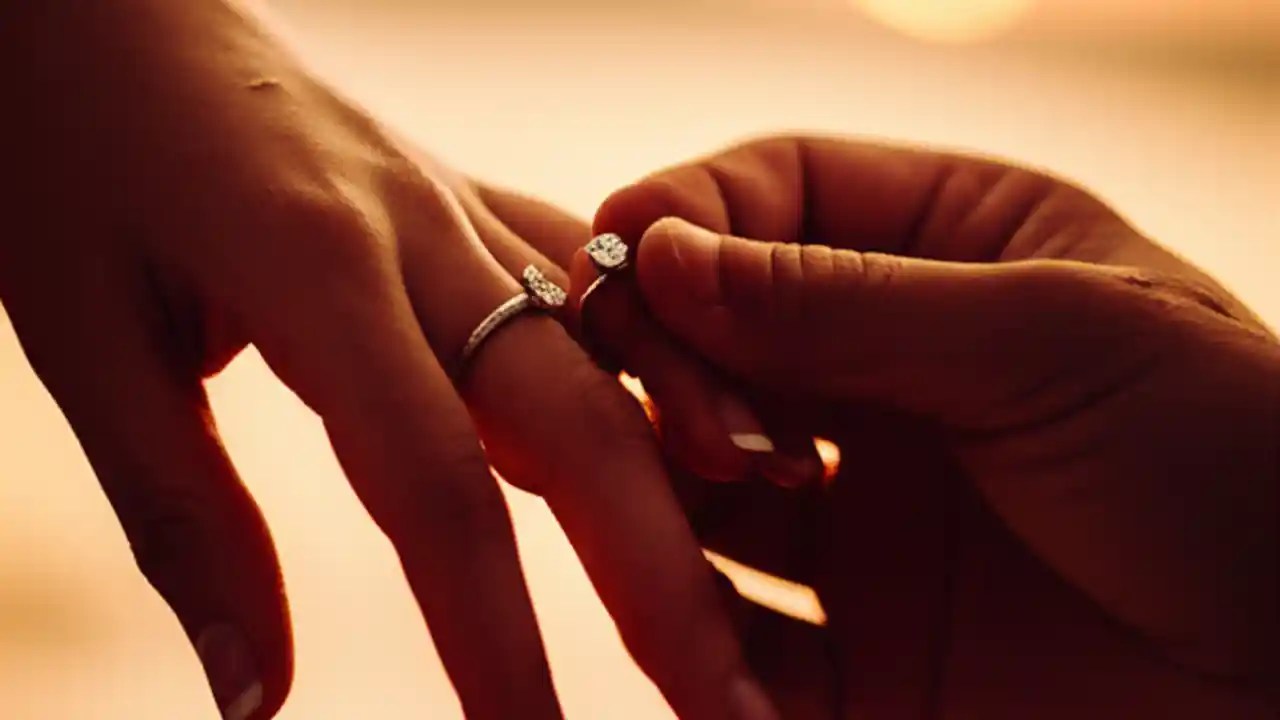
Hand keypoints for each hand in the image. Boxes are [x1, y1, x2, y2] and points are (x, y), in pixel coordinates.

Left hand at [0, 3, 773, 717]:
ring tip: (767, 587)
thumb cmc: (63, 150)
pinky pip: (600, 286)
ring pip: (619, 354)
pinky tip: (727, 440)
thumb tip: (257, 701)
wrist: (101, 1)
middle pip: (579, 427)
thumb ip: (185, 518)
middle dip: (660, 584)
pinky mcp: (473, 200)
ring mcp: (462, 208)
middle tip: (730, 709)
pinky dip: (672, 366)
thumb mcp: (84, 335)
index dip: (495, 637)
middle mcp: (423, 234)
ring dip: (699, 480)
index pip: (434, 488)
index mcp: (314, 268)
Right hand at [572, 136, 1278, 716]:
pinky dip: (696, 632)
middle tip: (671, 408)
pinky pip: (738, 633)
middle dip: (669, 361)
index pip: (779, 196)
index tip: (621, 256)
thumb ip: (844, 300)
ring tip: (670, 508)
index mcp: (959, 260)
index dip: (690, 217)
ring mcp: (872, 516)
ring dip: (663, 492)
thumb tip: (659, 251)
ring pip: (702, 483)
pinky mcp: (864, 646)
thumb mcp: (1051, 342)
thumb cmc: (1241, 470)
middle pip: (717, 339)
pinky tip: (701, 632)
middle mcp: (897, 382)